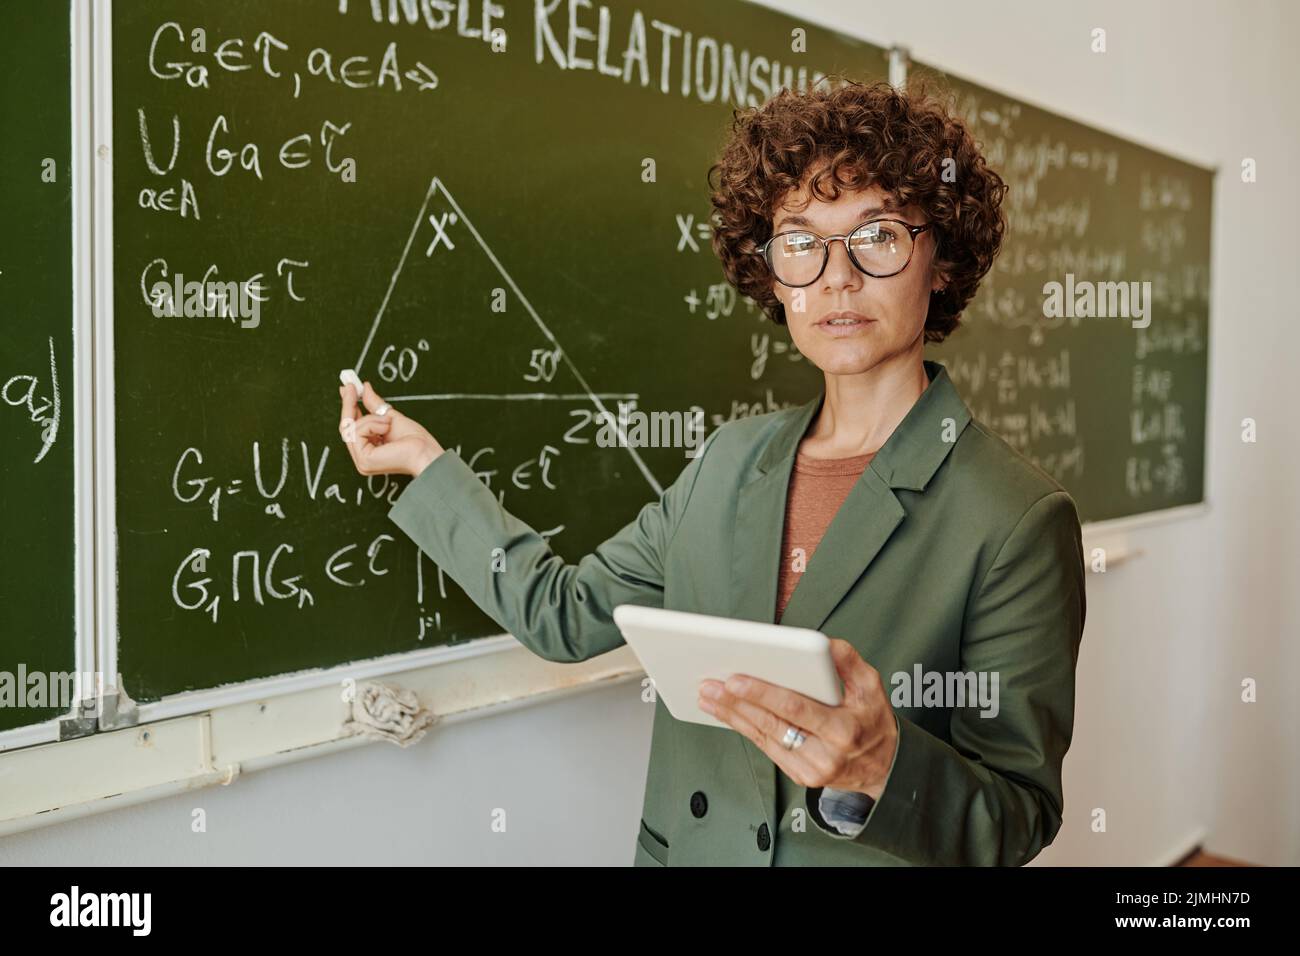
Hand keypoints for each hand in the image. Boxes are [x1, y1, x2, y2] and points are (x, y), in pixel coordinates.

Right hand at [338, 380, 443, 476]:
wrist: (427, 452)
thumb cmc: (416, 442)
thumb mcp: (391, 417)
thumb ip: (374, 405)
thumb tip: (364, 389)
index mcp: (369, 450)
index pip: (352, 427)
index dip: (348, 406)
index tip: (349, 388)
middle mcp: (362, 458)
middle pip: (346, 427)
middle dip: (349, 404)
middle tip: (352, 387)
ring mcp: (362, 461)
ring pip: (351, 427)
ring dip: (371, 418)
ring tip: (388, 422)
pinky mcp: (364, 460)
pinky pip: (358, 432)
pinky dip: (372, 424)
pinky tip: (386, 427)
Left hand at [697, 638, 898, 798]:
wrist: (885, 768)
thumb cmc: (873, 720)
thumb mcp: (872, 685)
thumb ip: (848, 661)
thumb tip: (823, 642)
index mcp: (844, 729)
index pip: (796, 708)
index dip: (763, 694)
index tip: (735, 679)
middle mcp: (826, 754)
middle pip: (772, 724)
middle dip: (736, 703)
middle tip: (709, 684)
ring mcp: (811, 770)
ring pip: (763, 737)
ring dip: (732, 716)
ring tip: (708, 695)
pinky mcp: (799, 776)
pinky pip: (766, 748)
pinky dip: (743, 728)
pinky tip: (726, 713)